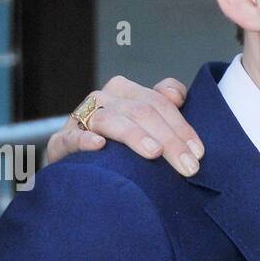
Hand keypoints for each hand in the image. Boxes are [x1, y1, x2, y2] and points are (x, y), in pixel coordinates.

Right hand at [46, 76, 203, 175]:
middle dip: (169, 140)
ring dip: (135, 136)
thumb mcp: (145, 127)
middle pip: (142, 112)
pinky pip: (71, 138)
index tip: (198, 153)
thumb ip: (163, 107)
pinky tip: (99, 145)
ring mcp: (81, 118)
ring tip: (154, 153)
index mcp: (126, 92)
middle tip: (188, 167)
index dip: (181, 126)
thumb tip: (177, 94)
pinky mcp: (61, 142)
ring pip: (112, 121)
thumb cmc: (119, 148)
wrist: (77, 169)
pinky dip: (84, 140)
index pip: (159, 102)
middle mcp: (103, 99)